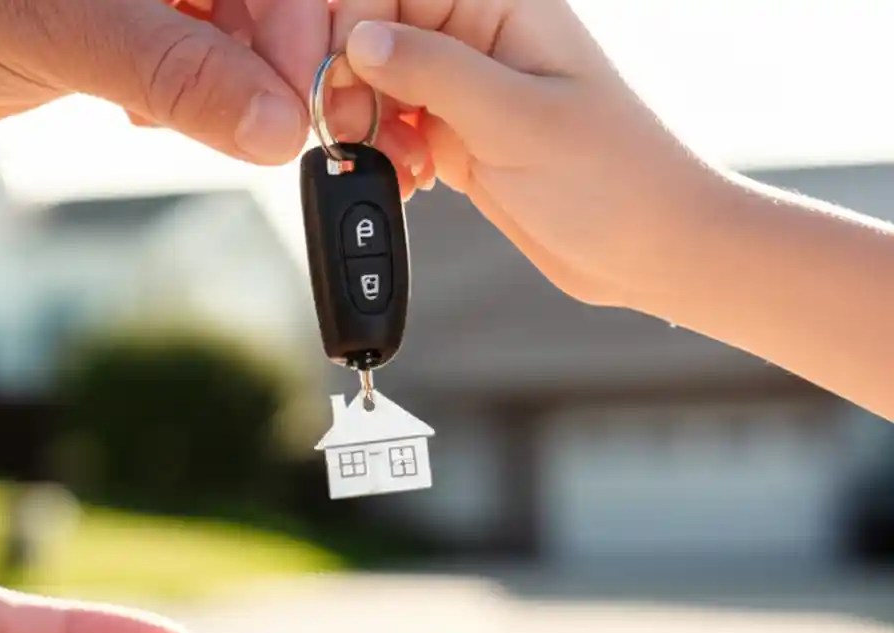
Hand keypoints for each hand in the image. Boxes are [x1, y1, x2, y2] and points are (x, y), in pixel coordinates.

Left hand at [0, 0, 328, 163]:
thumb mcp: (62, 30)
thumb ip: (177, 73)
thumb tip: (277, 126)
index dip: (303, 26)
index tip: (304, 105)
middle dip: (279, 65)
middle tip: (279, 134)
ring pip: (243, 32)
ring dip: (240, 88)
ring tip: (188, 118)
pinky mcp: (136, 23)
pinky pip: (204, 59)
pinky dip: (197, 96)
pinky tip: (148, 110)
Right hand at [330, 0, 728, 305]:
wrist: (650, 252)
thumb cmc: (613, 178)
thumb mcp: (517, 118)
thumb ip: (434, 71)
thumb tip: (361, 38)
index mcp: (504, 7)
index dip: (354, 23)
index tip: (340, 77)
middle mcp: (481, 40)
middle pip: (377, 32)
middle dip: (353, 81)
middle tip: (353, 131)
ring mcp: (468, 91)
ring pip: (378, 85)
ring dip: (366, 125)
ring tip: (396, 164)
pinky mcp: (460, 139)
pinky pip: (395, 131)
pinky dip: (385, 156)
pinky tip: (411, 181)